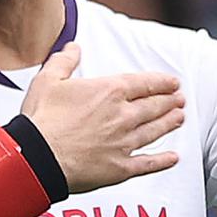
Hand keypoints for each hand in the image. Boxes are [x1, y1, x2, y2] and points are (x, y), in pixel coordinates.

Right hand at [19, 44, 185, 194]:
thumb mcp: (47, 81)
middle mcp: (122, 116)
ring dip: (169, 123)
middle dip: (169, 101)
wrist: (37, 158)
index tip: (172, 82)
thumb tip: (73, 48)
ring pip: (154, 131)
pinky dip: (162, 161)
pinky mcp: (119, 168)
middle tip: (179, 100)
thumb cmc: (41, 121)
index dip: (161, 82)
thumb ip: (64, 62)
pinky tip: (173, 158)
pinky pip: (147, 164)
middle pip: (154, 106)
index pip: (144, 83)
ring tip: (179, 119)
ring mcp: (124, 143)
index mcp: (109, 92)